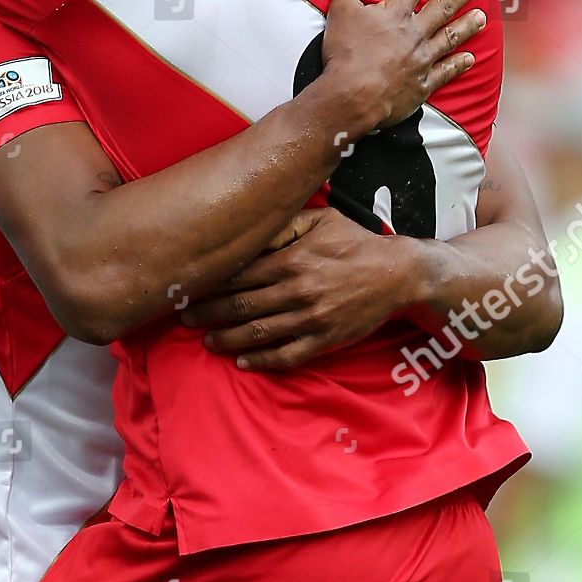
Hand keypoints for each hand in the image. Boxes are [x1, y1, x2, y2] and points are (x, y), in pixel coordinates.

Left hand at [181, 208, 424, 370]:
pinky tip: (244, 362)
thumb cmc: (355, 242)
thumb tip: (251, 231)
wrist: (397, 274)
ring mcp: (310, 318)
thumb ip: (284, 225)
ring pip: (259, 333)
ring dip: (228, 339)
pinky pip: (287, 356)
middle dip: (208, 313)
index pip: (239, 274)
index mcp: (291, 260)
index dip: (211, 283)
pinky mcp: (324, 340)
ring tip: (207, 341)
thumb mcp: (321, 219)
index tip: (190, 287)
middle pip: (241, 305)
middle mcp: (296, 290)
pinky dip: (263, 361)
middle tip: (184, 318)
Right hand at [320, 0, 484, 131]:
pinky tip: (470, 59)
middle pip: (442, 8)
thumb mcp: (341, 10)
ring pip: (450, 38)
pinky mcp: (422, 84)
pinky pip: (445, 72)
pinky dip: (458, 65)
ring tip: (481, 17)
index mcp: (395, 14)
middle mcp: (414, 34)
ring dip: (467, 26)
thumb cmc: (345, 54)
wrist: (352, 96)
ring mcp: (421, 60)